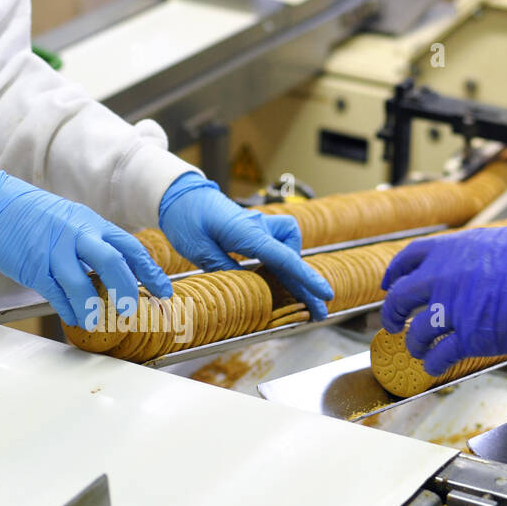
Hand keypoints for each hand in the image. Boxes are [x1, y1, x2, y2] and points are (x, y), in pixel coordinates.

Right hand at [0, 169, 170, 327]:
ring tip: (96, 321)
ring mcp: (54, 250)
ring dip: (92, 307)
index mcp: (90, 222)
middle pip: (112, 261)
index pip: (129, 247)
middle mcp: (76, 233)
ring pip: (81, 283)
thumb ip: (90, 243)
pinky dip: (67, 308)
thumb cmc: (31, 214)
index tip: (164, 290)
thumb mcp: (69, 220)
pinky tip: (73, 317)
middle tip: (131, 309)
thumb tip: (112, 271)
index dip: (150, 271)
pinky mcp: (33, 265)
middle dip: (126, 289)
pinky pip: (55, 292)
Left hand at [158, 172, 333, 319]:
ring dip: (293, 268)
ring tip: (290, 291)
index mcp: (247, 232)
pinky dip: (282, 260)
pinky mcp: (254, 230)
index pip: (284, 258)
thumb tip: (245, 287)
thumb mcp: (197, 248)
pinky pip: (277, 245)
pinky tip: (273, 276)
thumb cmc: (187, 217)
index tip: (324, 294)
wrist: (181, 194)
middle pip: (291, 258)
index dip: (306, 278)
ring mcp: (259, 227)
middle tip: (317, 311)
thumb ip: (223, 268)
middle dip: (307, 285)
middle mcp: (260, 227)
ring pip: (289, 247)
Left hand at [380, 225, 506, 374]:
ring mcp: (454, 308)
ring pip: (415, 332)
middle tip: (392, 323)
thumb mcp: (500, 242)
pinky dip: (432, 363)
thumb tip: (467, 265)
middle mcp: (443, 277)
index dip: (395, 273)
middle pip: (400, 298)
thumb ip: (473, 256)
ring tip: (416, 350)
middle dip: (391, 313)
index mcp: (451, 249)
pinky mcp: (470, 337)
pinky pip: (438, 355)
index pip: (408, 259)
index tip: (389, 284)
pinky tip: (434, 366)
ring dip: (412, 344)